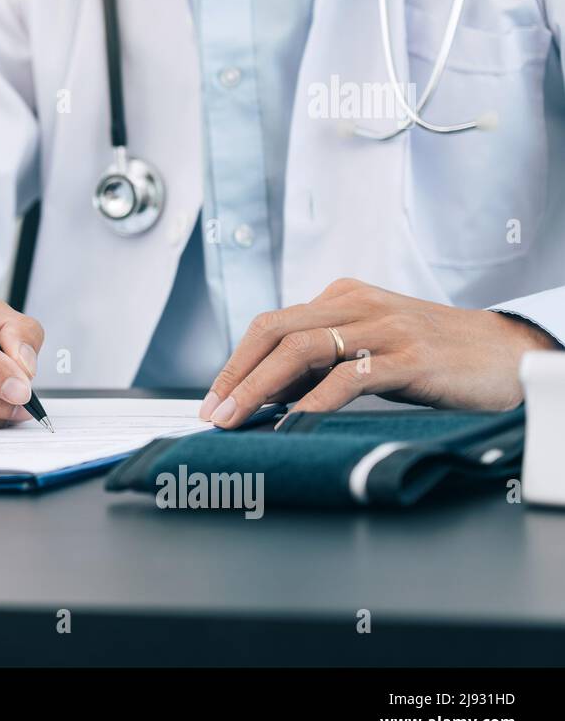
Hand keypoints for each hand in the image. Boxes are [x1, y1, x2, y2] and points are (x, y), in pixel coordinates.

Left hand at [199, 278, 559, 427]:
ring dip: (259, 388)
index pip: (271, 325)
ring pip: (301, 351)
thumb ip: (324, 358)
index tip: (214, 398)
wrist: (508, 353)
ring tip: (236, 419)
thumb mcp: (371, 345)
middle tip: (213, 412)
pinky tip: (293, 424)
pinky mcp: (410, 358)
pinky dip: (313, 402)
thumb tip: (267, 390)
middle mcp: (357, 304)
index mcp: (342, 297)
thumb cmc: (434, 356)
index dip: (236, 362)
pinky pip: (348, 378)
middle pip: (274, 332)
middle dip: (236, 375)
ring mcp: (384, 328)